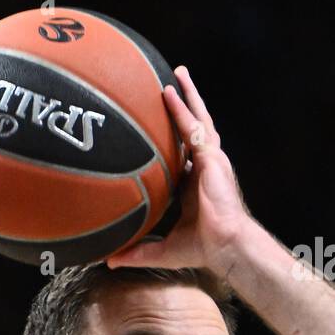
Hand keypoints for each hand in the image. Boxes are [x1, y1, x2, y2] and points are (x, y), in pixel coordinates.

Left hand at [105, 66, 252, 275]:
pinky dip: (182, 110)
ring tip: (177, 74)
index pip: (184, 153)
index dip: (175, 138)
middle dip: (186, 105)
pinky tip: (170, 93)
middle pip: (194, 127)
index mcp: (195, 182)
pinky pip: (194, 128)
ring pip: (198, 119)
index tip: (160, 125)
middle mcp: (204, 166)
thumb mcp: (161, 250)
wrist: (225, 245)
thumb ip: (136, 252)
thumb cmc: (202, 248)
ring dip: (187, 96)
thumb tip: (108, 260)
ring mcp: (211, 159)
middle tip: (173, 83)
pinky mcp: (213, 158)